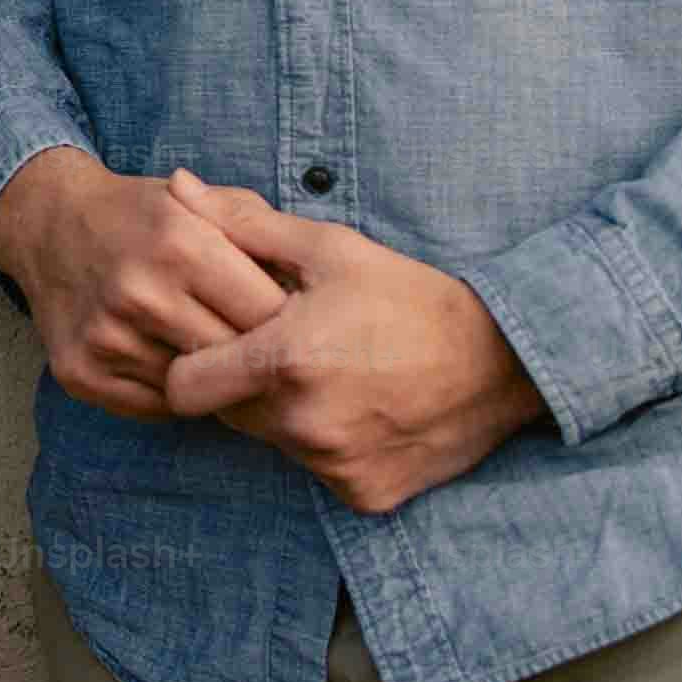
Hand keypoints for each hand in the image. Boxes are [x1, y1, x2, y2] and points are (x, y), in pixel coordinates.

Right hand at [0, 147, 292, 420]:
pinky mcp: (81, 373)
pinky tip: (169, 358)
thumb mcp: (200, 204)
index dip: (291, 323)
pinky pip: (157, 407)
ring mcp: (105, 336)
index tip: (300, 327)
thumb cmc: (140, 216)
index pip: (269, 314)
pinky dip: (174, 394)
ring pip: (198, 390)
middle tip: (266, 351)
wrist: (48, 224)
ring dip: (215, 379)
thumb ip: (260, 234)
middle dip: (257, 357)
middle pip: (237, 358)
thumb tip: (319, 291)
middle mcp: (139, 291)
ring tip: (211, 347)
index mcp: (179, 243)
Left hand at [159, 170, 550, 513]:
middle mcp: (304, 425)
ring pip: (271, 441)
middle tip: (288, 348)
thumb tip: (176, 186)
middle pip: (225, 413)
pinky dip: (326, 443)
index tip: (224, 336)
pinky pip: (317, 469)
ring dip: (283, 412)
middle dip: (238, 381)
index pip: (183, 385)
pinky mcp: (365, 495)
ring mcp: (336, 466)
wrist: (505, 361)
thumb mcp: (329, 248)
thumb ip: (243, 225)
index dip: (194, 358)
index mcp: (285, 363)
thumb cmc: (409, 296)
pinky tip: (361, 406)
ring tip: (331, 372)